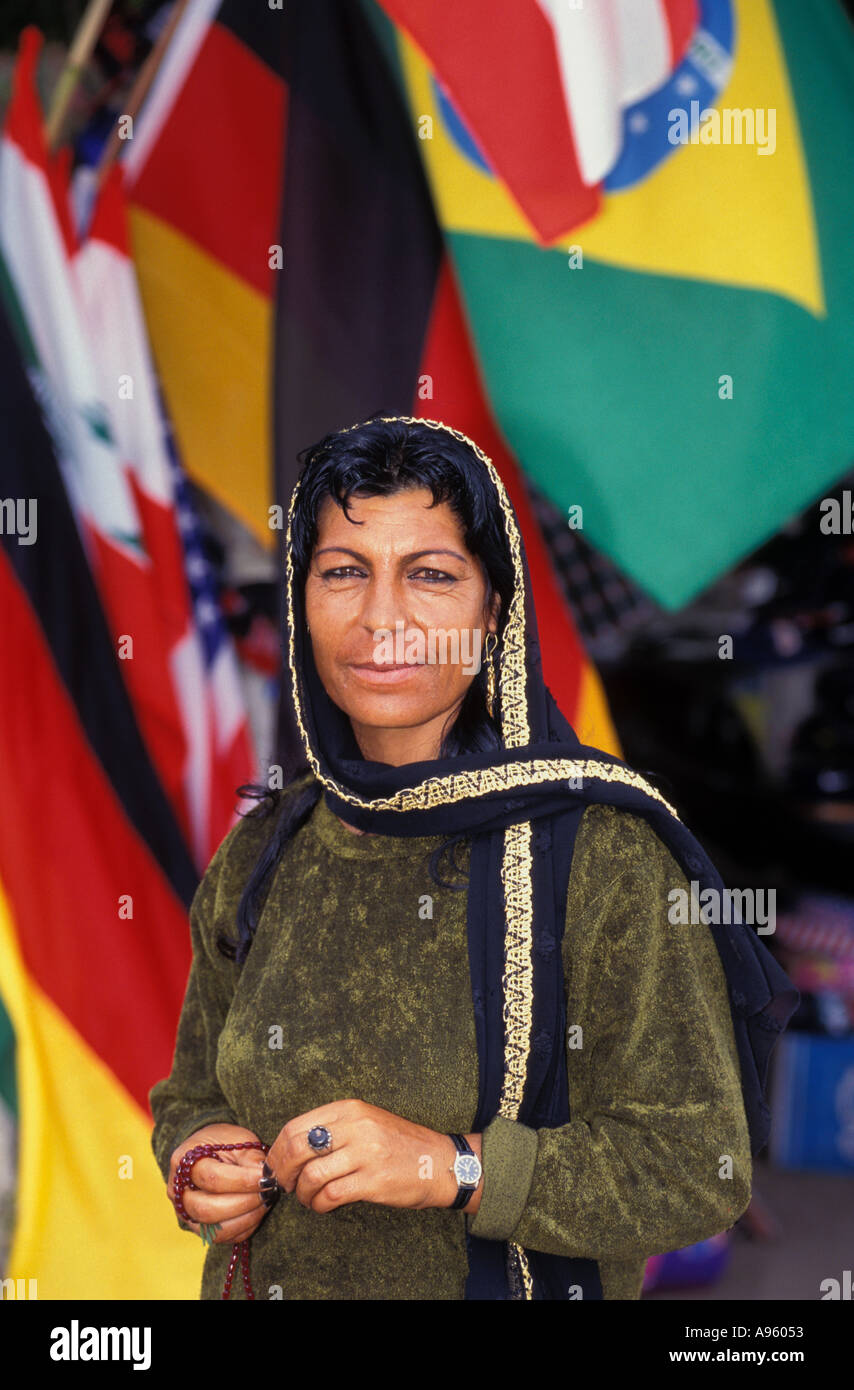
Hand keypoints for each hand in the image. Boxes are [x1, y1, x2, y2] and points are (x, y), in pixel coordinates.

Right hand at [167, 1123, 266, 1245]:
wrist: (210, 1153)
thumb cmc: (224, 1143)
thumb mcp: (238, 1140)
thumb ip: (251, 1158)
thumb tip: (266, 1177)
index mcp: (184, 1161)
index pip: (211, 1178)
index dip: (242, 1181)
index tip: (266, 1178)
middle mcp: (178, 1192)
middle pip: (206, 1210)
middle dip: (243, 1204)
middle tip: (267, 1192)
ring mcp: (185, 1214)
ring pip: (214, 1231)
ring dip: (246, 1219)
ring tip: (265, 1201)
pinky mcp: (198, 1229)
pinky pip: (222, 1238)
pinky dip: (244, 1228)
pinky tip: (257, 1211)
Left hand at [265, 1099, 482, 1214]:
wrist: (440, 1162)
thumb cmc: (399, 1144)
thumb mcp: (366, 1121)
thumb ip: (333, 1128)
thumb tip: (291, 1149)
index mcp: (350, 1109)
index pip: (296, 1126)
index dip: (277, 1150)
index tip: (275, 1165)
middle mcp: (355, 1126)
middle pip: (297, 1148)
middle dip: (283, 1171)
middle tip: (285, 1184)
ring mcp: (365, 1153)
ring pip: (312, 1175)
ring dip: (302, 1193)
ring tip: (308, 1197)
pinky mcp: (373, 1181)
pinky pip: (331, 1195)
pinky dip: (319, 1205)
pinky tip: (323, 1206)